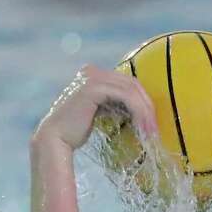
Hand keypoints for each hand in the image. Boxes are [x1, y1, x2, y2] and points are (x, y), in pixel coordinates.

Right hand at [30, 65, 158, 152]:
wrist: (56, 140)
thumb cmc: (78, 131)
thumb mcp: (104, 113)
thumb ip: (118, 105)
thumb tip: (145, 111)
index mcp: (95, 75)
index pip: (128, 83)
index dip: (144, 102)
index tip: (153, 123)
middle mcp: (93, 72)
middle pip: (133, 84)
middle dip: (148, 106)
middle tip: (156, 128)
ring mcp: (92, 77)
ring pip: (131, 90)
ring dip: (146, 111)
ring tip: (152, 131)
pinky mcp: (93, 88)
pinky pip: (125, 96)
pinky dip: (138, 111)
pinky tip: (143, 127)